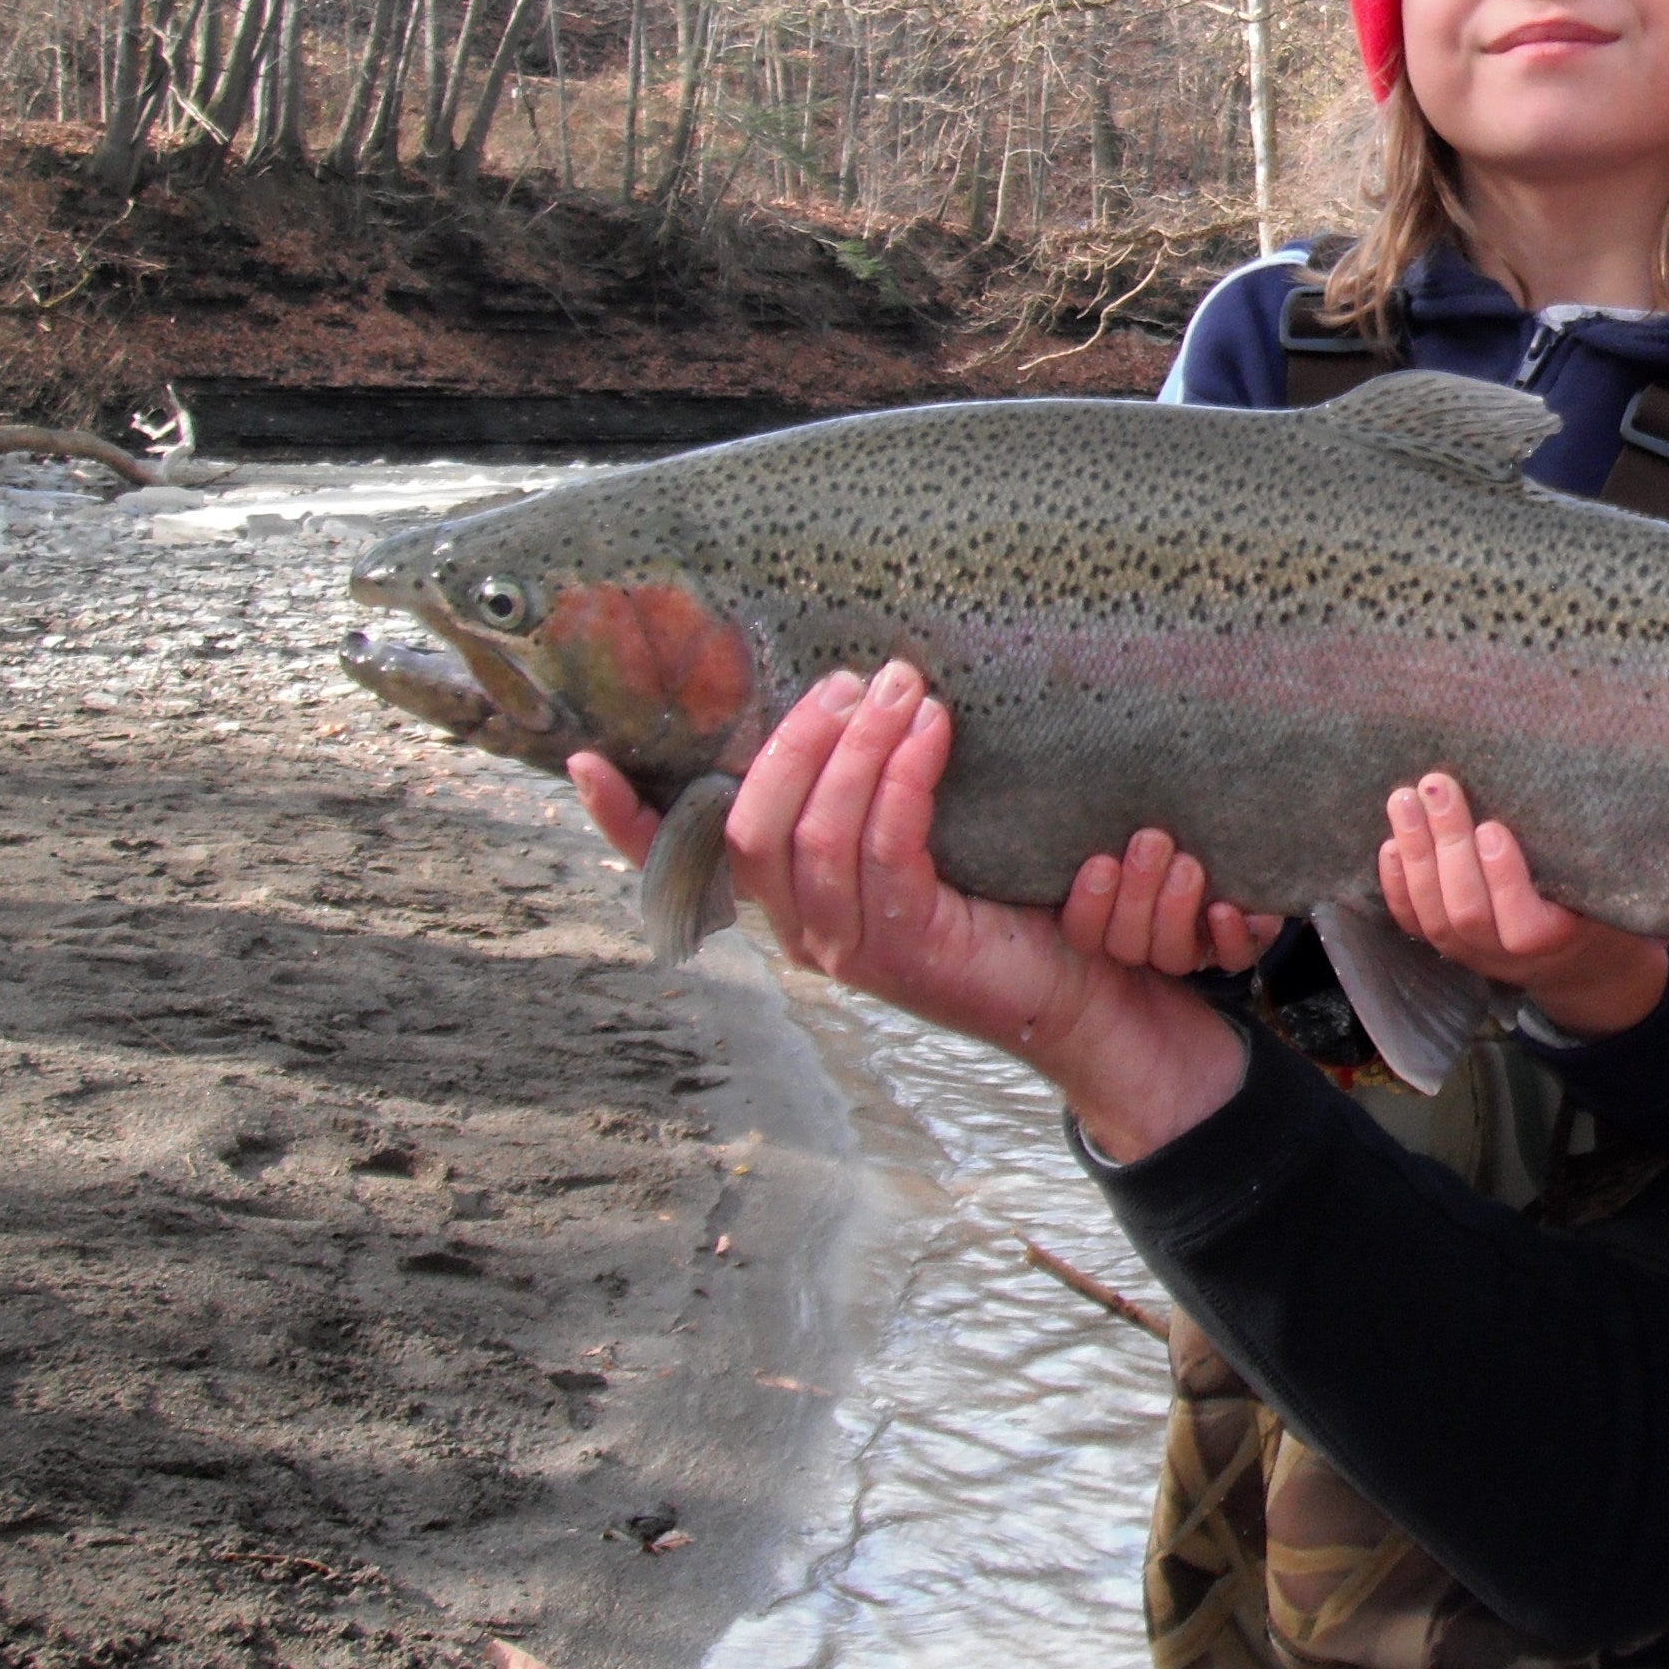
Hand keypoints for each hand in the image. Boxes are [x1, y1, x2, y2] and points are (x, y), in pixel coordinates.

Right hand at [564, 665, 1272, 1160]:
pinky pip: (885, 850)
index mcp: (785, 903)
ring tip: (901, 688)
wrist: (1082, 990)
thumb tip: (855, 692)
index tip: (585, 758)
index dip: (621, 821)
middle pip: (750, 824)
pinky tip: (932, 734)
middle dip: (798, 737)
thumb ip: (871, 792)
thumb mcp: (925, 838)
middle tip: (855, 678)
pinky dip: (904, 779)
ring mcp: (845, 950)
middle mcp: (799, 934)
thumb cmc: (1005, 902)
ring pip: (812, 833)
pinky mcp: (906, 951)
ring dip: (856, 746)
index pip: (680, 864)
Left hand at [1378, 772, 1668, 1037]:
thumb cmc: (1596, 905)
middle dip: (1448, 845)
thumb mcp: (1605, 887)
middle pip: (1467, 911)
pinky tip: (1389, 844)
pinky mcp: (1447, 947)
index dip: (1504, 878)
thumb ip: (1587, 856)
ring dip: (1416, 854)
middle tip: (1437, 787)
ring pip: (1434, 916)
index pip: (1525, 924)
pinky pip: (1413, 924)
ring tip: (1404, 800)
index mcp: (1559, 939)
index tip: (1493, 828)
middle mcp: (1508, 956)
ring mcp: (1472, 955)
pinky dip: (1397, 886)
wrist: (1579, 964)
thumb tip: (1573, 789)